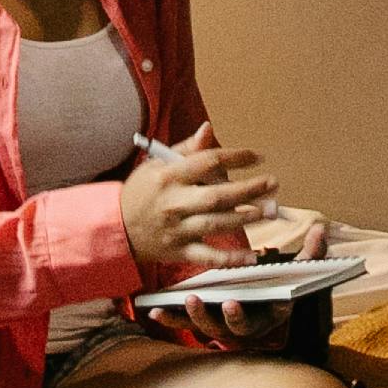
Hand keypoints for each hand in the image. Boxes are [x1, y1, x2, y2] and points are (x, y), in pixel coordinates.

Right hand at [119, 123, 280, 284]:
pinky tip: (252, 256)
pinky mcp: (179, 251)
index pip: (207, 162)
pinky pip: (208, 256)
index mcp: (169, 176)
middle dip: (248, 189)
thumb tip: (208, 129)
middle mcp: (174, 203)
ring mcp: (177, 229)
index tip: (256, 157)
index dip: (235, 157)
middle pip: (217, 195)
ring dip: (246, 217)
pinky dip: (230, 259)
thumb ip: (187, 149)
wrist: (115, 228)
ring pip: (216, 223)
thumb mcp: (156, 164)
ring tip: (270, 210)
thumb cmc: (140, 192)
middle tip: (272, 183)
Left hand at [162, 214, 331, 355]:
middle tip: (213, 303)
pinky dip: (170, 318)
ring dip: (195, 317)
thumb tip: (321, 229)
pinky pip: (185, 324)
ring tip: (188, 299)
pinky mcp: (203, 322)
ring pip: (207, 328)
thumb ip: (311, 253)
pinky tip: (155, 311)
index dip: (250, 314)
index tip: (244, 302)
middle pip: (230, 329)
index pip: (261, 318)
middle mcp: (244, 326)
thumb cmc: (279, 285)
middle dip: (221, 317)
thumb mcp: (298, 271)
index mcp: (267, 315)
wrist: (263, 304)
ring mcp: (222, 326)